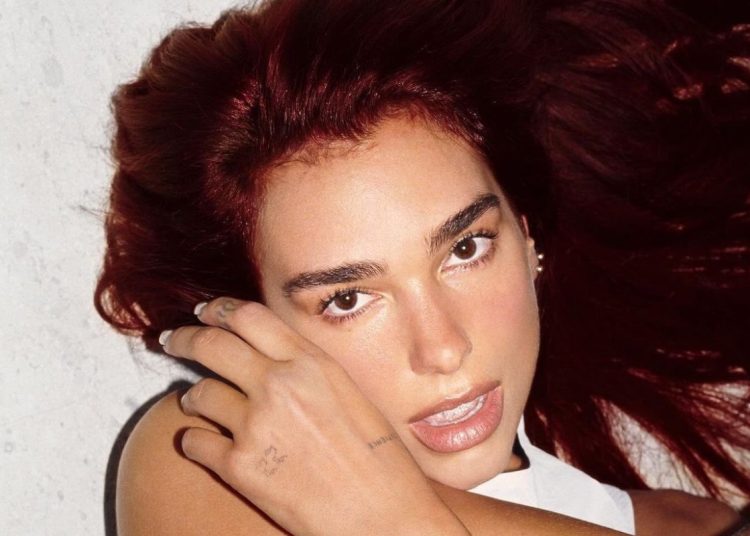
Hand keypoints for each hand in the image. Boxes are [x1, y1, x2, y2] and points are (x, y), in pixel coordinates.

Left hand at [160, 298, 468, 535]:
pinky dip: (195, 442)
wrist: (382, 516)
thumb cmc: (380, 460)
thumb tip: (272, 358)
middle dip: (184, 337)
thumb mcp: (351, 395)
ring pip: (198, 393)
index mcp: (311, 363)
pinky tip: (204, 444)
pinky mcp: (239, 467)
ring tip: (195, 402)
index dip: (219, 309)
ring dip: (193, 397)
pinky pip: (194, 442)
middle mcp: (279, 385)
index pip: (249, 316)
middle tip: (173, 339)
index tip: (205, 311)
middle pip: (211, 344)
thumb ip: (308, 370)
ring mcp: (256, 425)